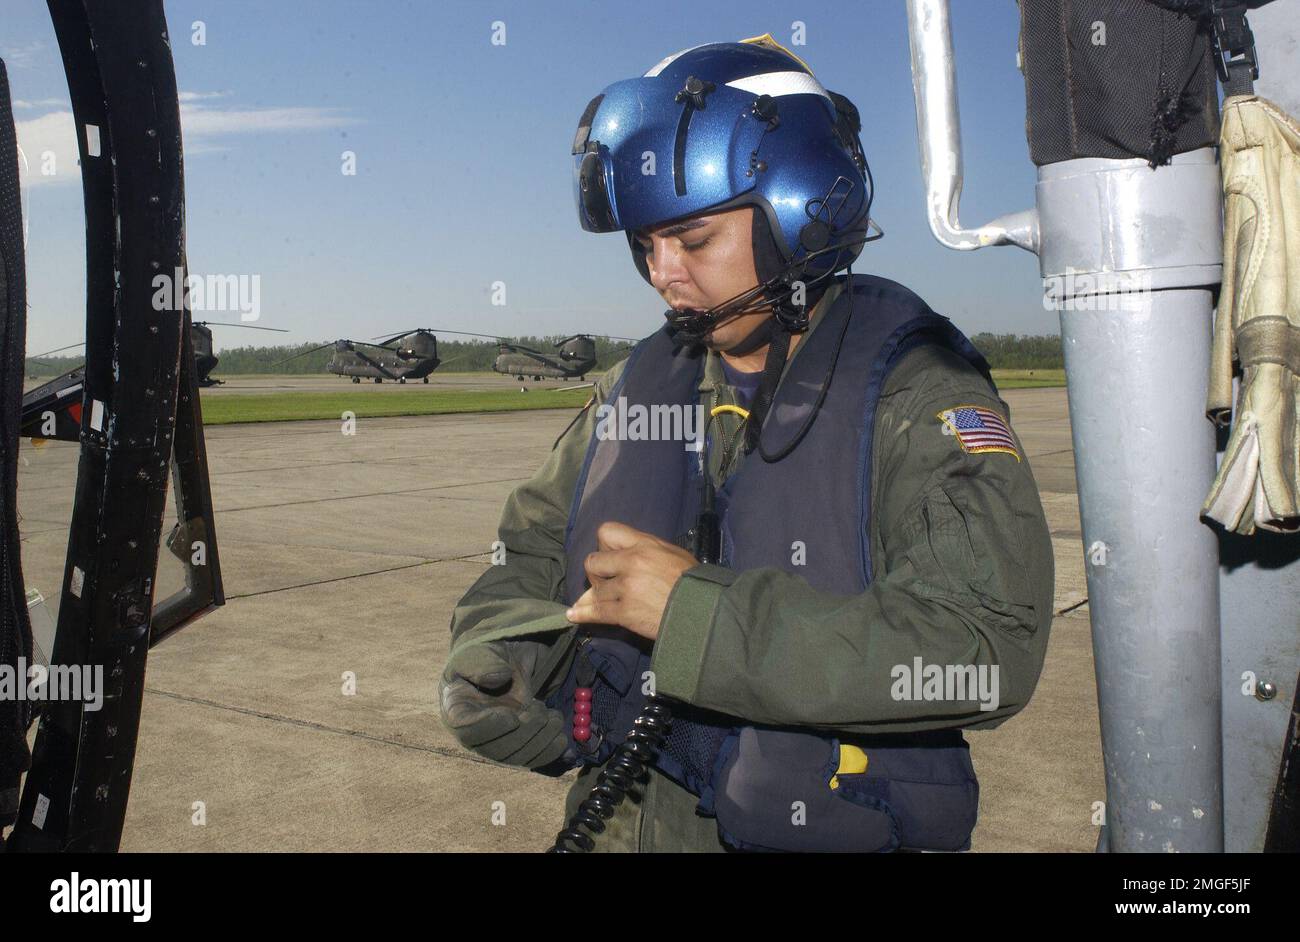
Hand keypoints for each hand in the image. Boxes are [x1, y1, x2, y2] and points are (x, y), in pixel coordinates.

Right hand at [439, 640, 567, 768]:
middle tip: (541, 710)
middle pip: (495, 750)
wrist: (507, 663)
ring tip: (554, 717)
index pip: (466, 730)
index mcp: (456, 709)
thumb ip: (484, 663)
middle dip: (523, 733)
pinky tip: (563, 740)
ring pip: (516, 757)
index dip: (490, 728)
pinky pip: (531, 760)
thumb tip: (495, 679)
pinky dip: (549, 753)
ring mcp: (496, 743)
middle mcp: (474, 733)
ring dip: (540, 742)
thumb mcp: (483, 651)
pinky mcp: (517, 748)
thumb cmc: (489, 656)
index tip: (512, 717)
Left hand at [565, 521, 697, 640]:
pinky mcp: (625, 612)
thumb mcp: (674, 554)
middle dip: (597, 572)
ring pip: (594, 589)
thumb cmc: (695, 582)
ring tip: (595, 602)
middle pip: (593, 561)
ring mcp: (626, 588)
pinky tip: (573, 615)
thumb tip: (629, 556)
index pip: (606, 532)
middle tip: (607, 582)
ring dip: (594, 596)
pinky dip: (583, 614)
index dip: (604, 545)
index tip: (609, 556)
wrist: (704, 610)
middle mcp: (631, 562)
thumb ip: (649, 551)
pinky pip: (596, 612)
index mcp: (644, 544)